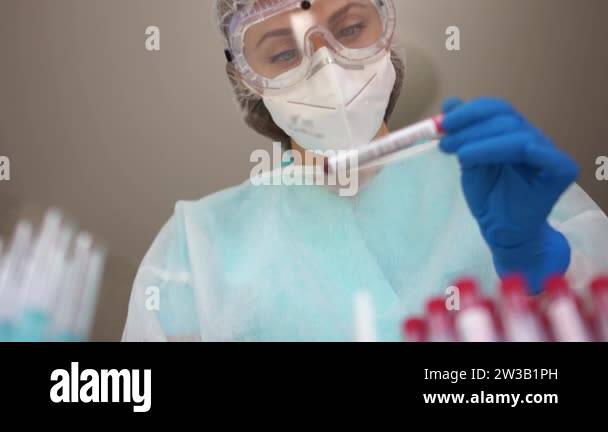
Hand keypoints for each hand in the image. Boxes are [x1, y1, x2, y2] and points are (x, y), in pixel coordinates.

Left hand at [439, 97, 578, 293]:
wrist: (502, 231)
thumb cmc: (489, 197)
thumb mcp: (468, 160)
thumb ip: (463, 133)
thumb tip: (450, 102)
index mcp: (514, 133)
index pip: (497, 109)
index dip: (470, 112)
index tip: (443, 122)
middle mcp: (533, 138)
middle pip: (506, 118)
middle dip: (471, 127)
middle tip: (445, 141)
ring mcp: (549, 152)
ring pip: (517, 134)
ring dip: (482, 141)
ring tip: (458, 154)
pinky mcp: (561, 170)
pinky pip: (538, 153)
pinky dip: (509, 149)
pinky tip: (478, 159)